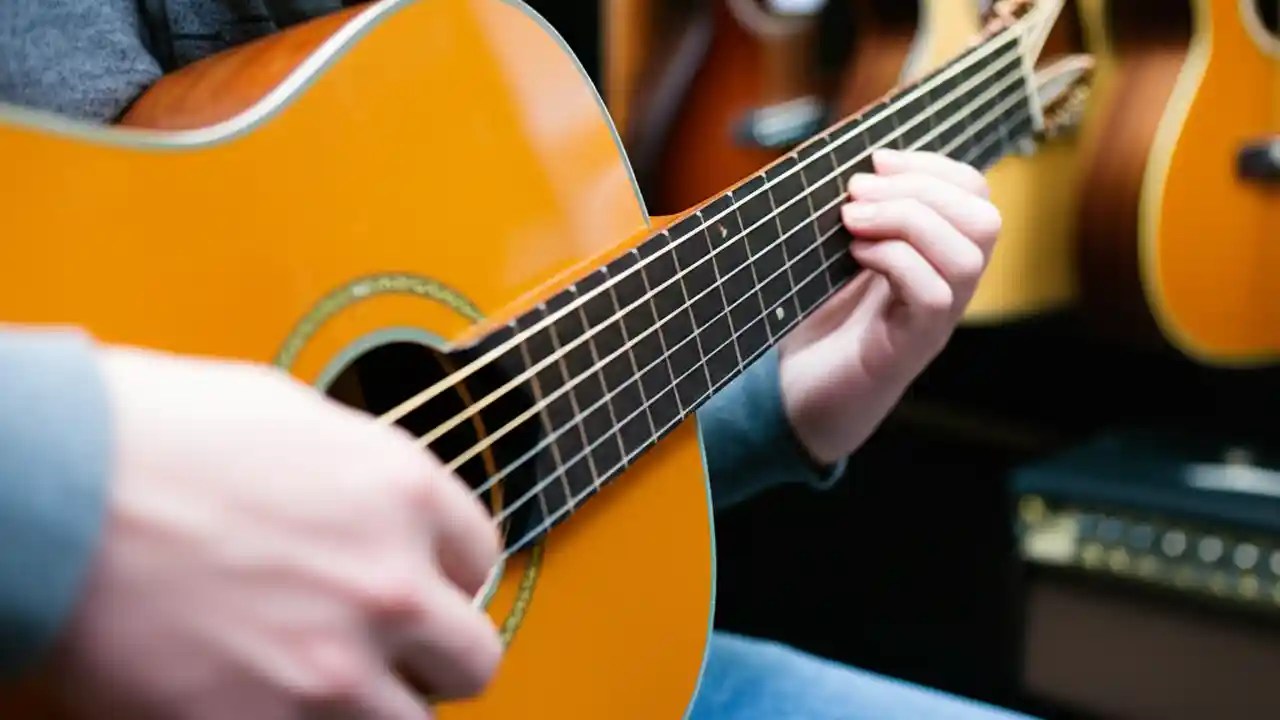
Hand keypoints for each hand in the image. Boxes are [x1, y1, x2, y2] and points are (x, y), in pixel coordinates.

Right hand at [47, 345, 501, 718]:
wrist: (46, 489)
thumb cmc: (144, 434)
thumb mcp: (285, 417)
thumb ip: (355, 475)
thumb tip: (373, 504)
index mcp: (403, 493)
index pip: (479, 559)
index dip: (444, 576)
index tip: (419, 584)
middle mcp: (390, 585)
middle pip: (471, 660)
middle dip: (431, 657)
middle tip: (386, 650)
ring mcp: (334, 670)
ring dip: (377, 708)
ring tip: (323, 684)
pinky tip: (266, 700)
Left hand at [779, 149, 1000, 463]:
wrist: (793, 398)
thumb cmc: (812, 324)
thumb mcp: (833, 254)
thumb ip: (855, 212)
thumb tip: (850, 162)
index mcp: (937, 256)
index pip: (975, 195)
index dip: (934, 166)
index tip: (877, 160)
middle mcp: (949, 287)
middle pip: (985, 220)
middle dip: (923, 188)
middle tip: (859, 192)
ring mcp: (936, 320)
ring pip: (967, 254)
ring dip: (908, 220)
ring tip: (851, 220)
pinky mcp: (911, 348)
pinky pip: (933, 294)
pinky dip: (895, 261)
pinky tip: (855, 256)